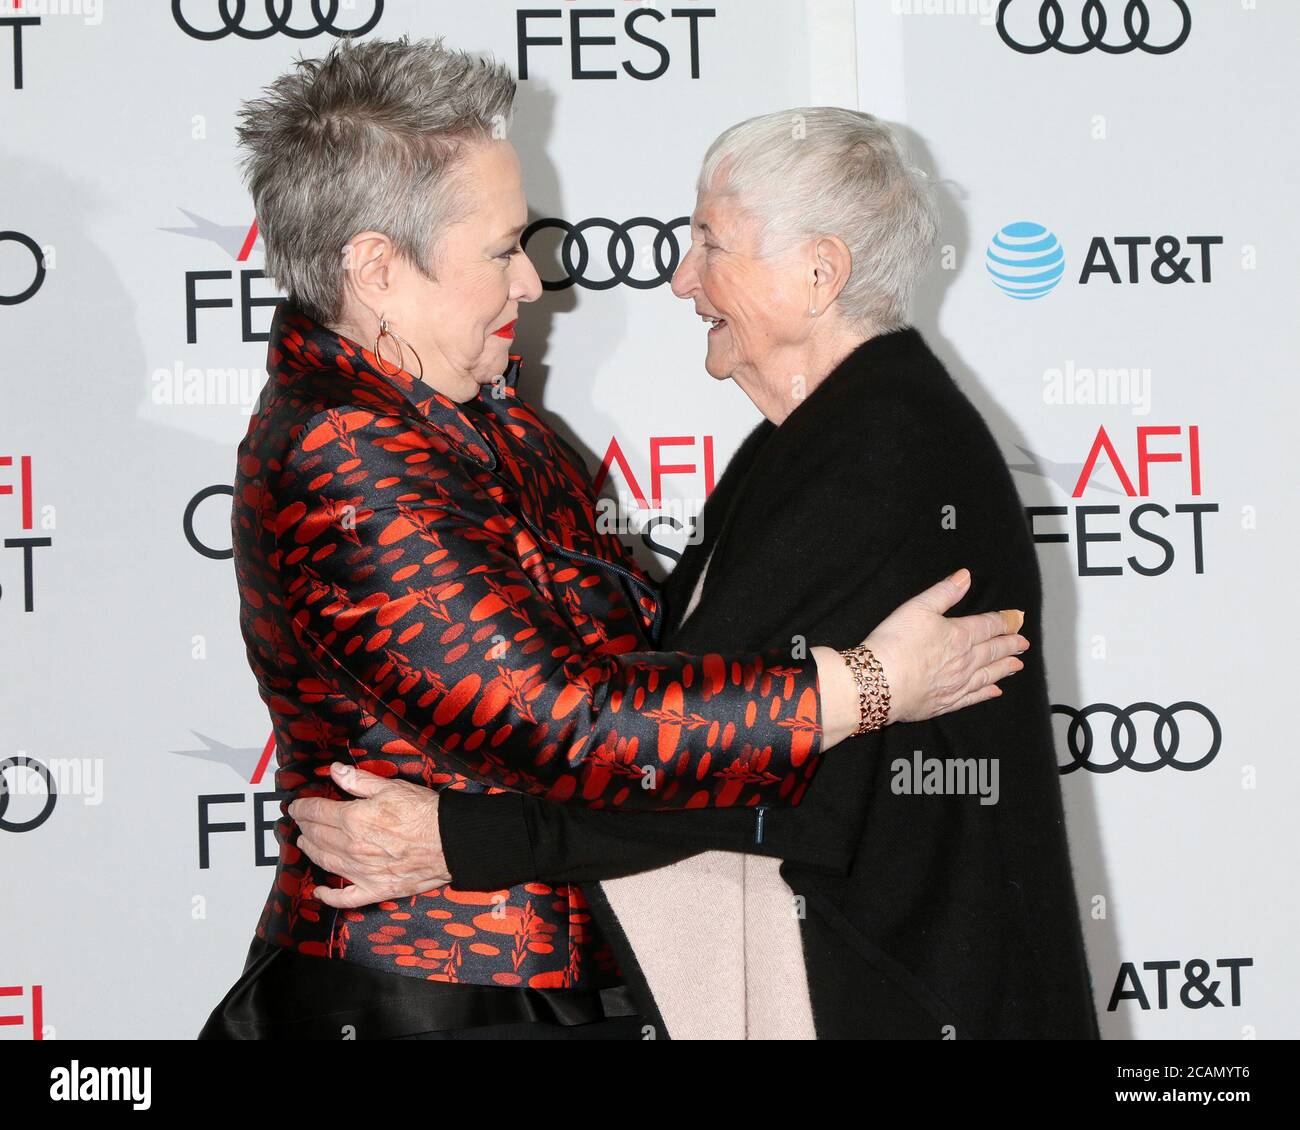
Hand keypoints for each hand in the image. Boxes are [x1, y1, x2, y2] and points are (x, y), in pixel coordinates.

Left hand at [286, 763, 451, 908]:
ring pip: (325, 863)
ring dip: (310, 852)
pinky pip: (345, 897)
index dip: (302, 808)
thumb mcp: (392, 787)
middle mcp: (352, 847)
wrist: (451, 841)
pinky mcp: (375, 889)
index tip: (296, 806)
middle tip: (301, 822)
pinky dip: (328, 896)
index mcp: (353, 819)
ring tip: (305, 844)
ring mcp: (361, 871)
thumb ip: (359, 781)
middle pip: (317, 837)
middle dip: (305, 827)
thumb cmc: (425, 813)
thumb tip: (335, 771)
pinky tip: (319, 891)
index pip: (317, 812)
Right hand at [861, 567, 1027, 724]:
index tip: (1017, 618)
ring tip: (1016, 665)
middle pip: (993, 651)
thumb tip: (965, 577)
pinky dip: (986, 694)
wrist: (880, 683)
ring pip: (988, 675)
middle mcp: (964, 661)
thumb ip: (944, 592)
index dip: (1005, 621)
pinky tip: (993, 692)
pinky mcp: (945, 703)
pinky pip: (973, 697)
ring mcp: (957, 684)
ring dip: (1004, 668)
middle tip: (1023, 643)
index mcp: (959, 635)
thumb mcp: (917, 607)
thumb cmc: (895, 643)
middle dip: (1010, 645)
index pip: (989, 625)